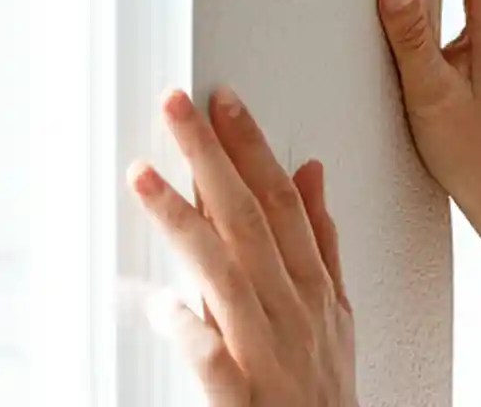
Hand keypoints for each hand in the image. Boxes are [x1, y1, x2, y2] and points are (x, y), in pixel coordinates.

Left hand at [129, 88, 356, 406]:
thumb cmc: (324, 389)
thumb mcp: (337, 309)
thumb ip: (321, 240)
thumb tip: (311, 174)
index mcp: (312, 286)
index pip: (282, 200)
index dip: (253, 147)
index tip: (224, 102)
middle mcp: (291, 311)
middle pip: (249, 220)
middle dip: (212, 158)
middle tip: (177, 107)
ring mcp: (266, 354)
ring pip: (224, 276)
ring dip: (183, 221)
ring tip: (143, 176)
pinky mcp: (242, 399)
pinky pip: (212, 361)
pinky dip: (189, 331)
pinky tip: (159, 302)